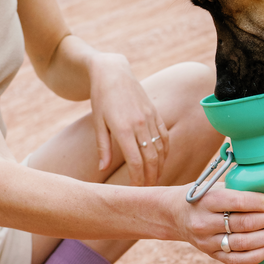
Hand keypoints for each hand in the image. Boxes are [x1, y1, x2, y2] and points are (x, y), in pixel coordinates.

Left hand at [89, 53, 169, 185]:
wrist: (113, 72)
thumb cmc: (101, 98)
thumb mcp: (98, 123)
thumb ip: (102, 148)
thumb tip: (103, 169)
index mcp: (123, 128)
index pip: (136, 162)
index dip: (138, 180)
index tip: (137, 191)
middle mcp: (140, 124)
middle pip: (152, 159)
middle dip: (151, 178)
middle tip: (148, 192)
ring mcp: (151, 118)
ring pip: (161, 149)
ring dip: (159, 167)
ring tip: (155, 180)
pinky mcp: (156, 113)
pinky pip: (165, 137)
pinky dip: (165, 151)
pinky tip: (162, 161)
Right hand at [175, 185, 263, 263]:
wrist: (174, 214)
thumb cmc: (203, 195)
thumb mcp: (215, 185)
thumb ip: (239, 187)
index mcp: (207, 200)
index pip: (239, 202)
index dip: (262, 202)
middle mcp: (205, 222)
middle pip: (244, 224)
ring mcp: (206, 241)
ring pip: (242, 243)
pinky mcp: (210, 254)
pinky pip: (235, 260)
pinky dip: (255, 256)